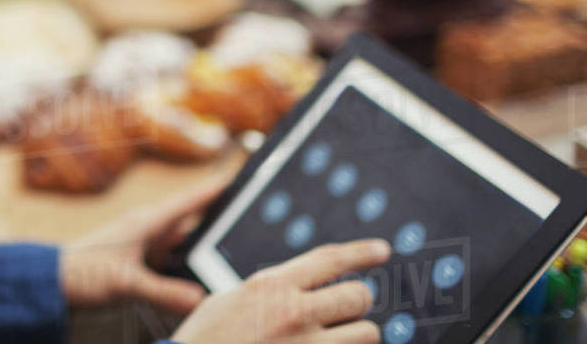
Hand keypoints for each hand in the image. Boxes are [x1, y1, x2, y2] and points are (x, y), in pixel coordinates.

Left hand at [58, 172, 231, 315]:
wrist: (53, 281)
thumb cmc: (83, 273)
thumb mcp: (126, 283)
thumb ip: (163, 292)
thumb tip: (200, 299)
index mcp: (149, 222)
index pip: (191, 200)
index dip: (216, 189)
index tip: (242, 179)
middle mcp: (150, 228)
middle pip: (193, 220)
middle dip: (219, 219)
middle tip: (251, 219)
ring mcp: (145, 244)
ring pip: (184, 242)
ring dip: (204, 245)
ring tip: (233, 250)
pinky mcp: (139, 261)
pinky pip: (172, 259)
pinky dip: (188, 265)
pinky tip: (200, 278)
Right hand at [170, 239, 391, 343]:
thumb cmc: (204, 341)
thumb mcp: (229, 300)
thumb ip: (268, 290)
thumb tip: (297, 285)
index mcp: (271, 286)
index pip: (330, 259)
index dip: (361, 252)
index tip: (382, 251)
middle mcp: (294, 313)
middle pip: (358, 296)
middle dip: (358, 301)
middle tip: (349, 308)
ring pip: (367, 334)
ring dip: (359, 335)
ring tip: (341, 337)